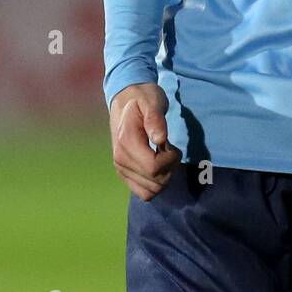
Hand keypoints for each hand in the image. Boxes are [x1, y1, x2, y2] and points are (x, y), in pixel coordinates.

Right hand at [110, 82, 181, 200]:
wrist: (126, 100)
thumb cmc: (143, 99)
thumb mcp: (152, 101)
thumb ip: (156, 119)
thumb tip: (160, 139)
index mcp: (127, 142)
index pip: (153, 168)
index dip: (170, 159)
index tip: (171, 144)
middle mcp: (120, 159)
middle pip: (155, 182)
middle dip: (170, 168)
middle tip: (170, 149)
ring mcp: (121, 168)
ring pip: (151, 191)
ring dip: (165, 177)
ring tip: (164, 156)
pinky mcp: (124, 174)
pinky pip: (144, 193)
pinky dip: (156, 183)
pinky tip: (158, 165)